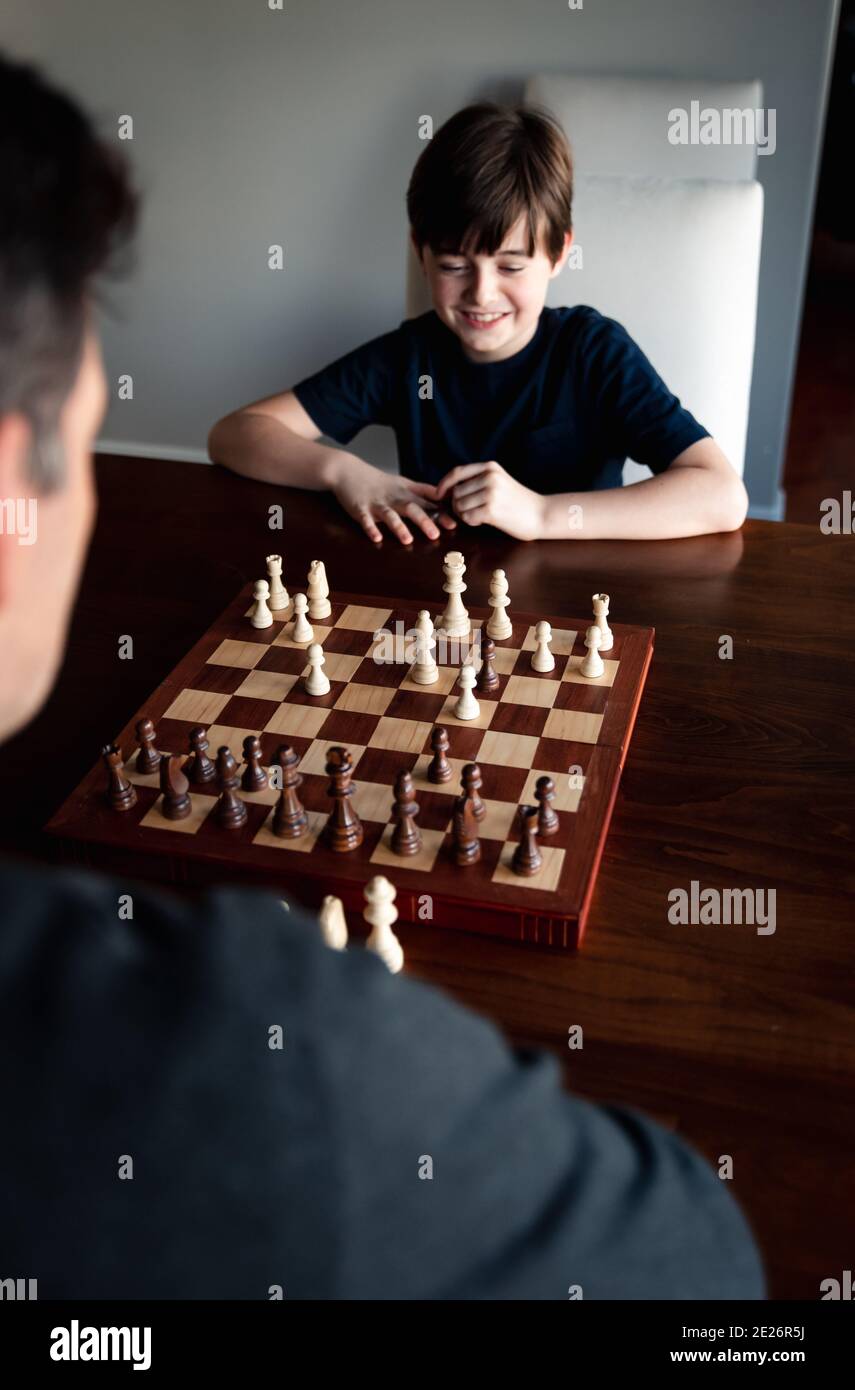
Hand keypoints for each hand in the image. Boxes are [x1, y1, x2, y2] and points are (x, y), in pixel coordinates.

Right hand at [329, 458, 457, 544]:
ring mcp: (376, 504)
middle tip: (435, 535)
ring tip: (407, 540)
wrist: (348, 471)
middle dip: (424, 521)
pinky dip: (370, 528)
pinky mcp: (359, 509)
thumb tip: (446, 498)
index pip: (426, 503)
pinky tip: (376, 538)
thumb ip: (424, 492)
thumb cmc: (378, 481)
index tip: (453, 524)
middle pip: (411, 508)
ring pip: (389, 515)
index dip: (440, 513)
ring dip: (398, 527)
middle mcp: (393, 498)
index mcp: (405, 493)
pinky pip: (365, 520)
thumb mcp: (404, 483)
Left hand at [434, 461, 544, 540]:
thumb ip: (478, 480)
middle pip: (456, 492)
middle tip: (469, 511)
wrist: (541, 514)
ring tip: (479, 516)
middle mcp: (489, 477)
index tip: (438, 494)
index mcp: (490, 467)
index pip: (457, 472)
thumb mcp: (500, 481)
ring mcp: (490, 493)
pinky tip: (483, 521)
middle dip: (457, 504)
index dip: (443, 484)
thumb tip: (448, 489)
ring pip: (459, 506)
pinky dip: (471, 522)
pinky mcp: (491, 510)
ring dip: (464, 514)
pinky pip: (467, 517)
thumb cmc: (518, 501)